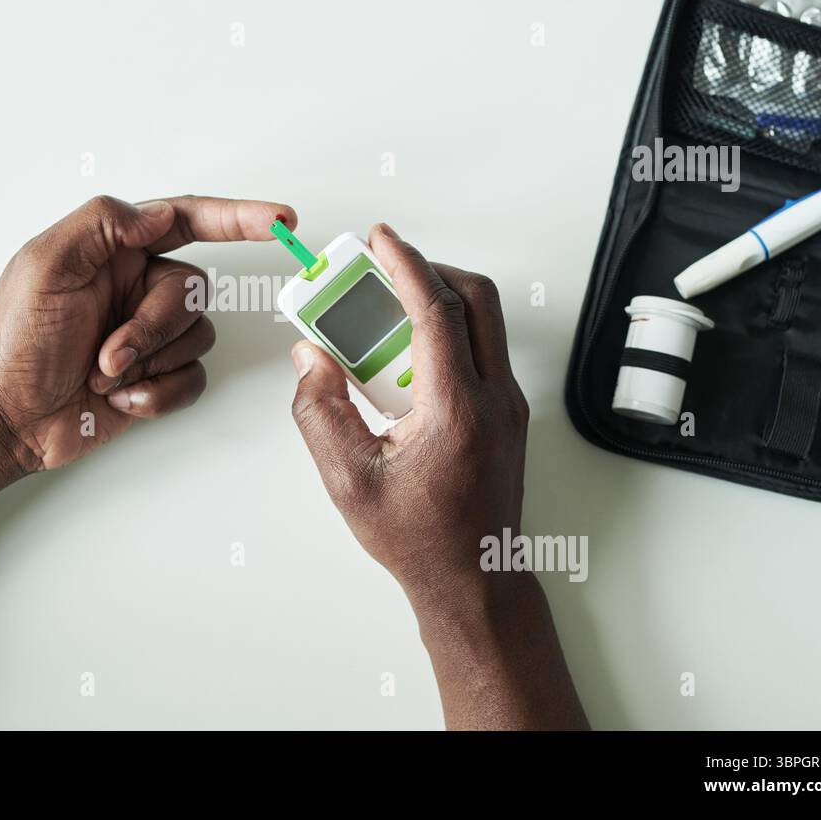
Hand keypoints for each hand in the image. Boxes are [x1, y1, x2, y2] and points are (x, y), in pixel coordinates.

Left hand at [0, 194, 293, 477]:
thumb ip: (102, 224)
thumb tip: (159, 213)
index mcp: (114, 250)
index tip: (280, 220)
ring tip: (104, 375)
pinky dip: (157, 393)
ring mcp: (150, 334)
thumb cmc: (13, 342)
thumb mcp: (43, 265)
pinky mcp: (158, 376)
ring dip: (151, 361)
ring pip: (199, 335)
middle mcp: (137, 286)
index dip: (238, 217)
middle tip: (108, 353)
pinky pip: (194, 378)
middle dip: (154, 327)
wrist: (6, 418)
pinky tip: (119, 398)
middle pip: (194, 289)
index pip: (188, 219)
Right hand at [288, 222, 527, 608]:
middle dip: (427, 268)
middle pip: (476, 298)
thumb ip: (320, 411)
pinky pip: (481, 349)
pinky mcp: (507, 413)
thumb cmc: (419, 539)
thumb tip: (311, 357)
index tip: (380, 238)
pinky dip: (447, 331)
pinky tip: (404, 356)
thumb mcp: (348, 479)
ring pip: (485, 320)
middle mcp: (495, 399)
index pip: (437, 311)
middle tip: (381, 265)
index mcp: (459, 411)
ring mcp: (509, 405)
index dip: (406, 264)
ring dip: (438, 299)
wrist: (474, 580)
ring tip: (385, 310)